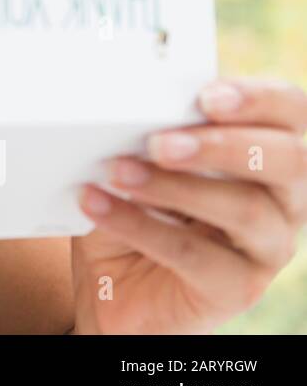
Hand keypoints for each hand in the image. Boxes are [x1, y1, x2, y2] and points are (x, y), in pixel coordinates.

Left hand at [70, 77, 306, 333]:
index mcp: (267, 153)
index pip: (290, 113)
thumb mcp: (138, 159)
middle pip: (289, 161)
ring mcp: (267, 248)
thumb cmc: (133, 206)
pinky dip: (139, 225)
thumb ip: (148, 130)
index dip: (260, 99)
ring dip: (175, 186)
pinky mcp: (238, 289)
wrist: (111, 280)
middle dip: (222, 144)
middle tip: (159, 142)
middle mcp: (283, 200)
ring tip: (118, 172)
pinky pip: (194, 255)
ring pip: (247, 209)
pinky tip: (97, 205)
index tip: (207, 96)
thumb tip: (127, 106)